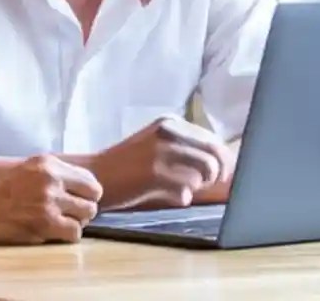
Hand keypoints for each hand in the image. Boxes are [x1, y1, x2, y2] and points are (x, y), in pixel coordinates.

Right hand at [0, 155, 102, 243]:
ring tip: (60, 224)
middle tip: (71, 215)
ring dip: (76, 222)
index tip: (80, 200)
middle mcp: (52, 179)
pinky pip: (74, 233)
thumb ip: (53, 174)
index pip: (89, 178)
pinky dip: (67, 236)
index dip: (88, 192)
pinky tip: (54, 234)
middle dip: (85, 208)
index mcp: (49, 163)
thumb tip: (82, 186)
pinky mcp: (45, 223)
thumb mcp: (27, 170)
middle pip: (93, 196)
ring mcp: (50, 201)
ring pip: (86, 215)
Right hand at [89, 115, 235, 210]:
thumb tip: (222, 163)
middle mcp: (168, 132)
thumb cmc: (129, 165)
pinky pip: (186, 190)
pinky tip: (168, 196)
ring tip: (182, 189)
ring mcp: (161, 152)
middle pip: (214, 155)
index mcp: (170, 123)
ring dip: (198, 186)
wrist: (96, 176)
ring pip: (204, 173)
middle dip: (218, 174)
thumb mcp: (157, 145)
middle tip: (210, 186)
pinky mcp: (155, 173)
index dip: (223, 160)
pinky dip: (182, 197)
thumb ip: (186, 149)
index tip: (222, 175)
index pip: (213, 140)